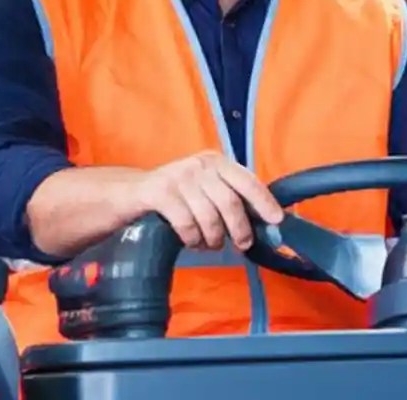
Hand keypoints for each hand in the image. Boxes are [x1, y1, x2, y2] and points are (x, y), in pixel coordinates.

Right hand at [136, 150, 284, 251]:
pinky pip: (186, 223)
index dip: (264, 202)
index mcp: (216, 162)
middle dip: (239, 228)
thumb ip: (230, 198)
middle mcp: (199, 165)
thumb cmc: (176, 196)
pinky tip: (191, 242)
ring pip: (208, 216)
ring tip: (211, 245)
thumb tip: (263, 222)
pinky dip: (192, 239)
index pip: (247, 181)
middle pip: (229, 202)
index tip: (277, 220)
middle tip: (242, 245)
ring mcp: (178, 177)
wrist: (129, 194)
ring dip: (213, 238)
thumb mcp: (205, 189)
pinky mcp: (159, 192)